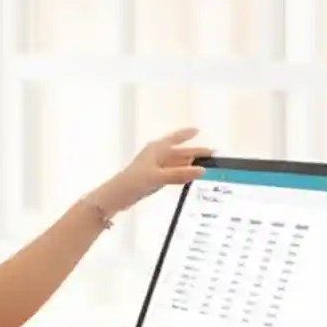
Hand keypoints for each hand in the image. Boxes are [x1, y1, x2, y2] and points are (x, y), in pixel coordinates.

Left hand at [86, 127, 211, 215]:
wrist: (116, 196)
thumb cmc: (135, 181)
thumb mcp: (159, 176)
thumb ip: (180, 174)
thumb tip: (202, 170)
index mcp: (156, 149)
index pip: (174, 139)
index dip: (185, 134)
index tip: (197, 130)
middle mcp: (155, 155)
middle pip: (178, 152)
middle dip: (193, 152)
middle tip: (210, 152)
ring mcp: (153, 167)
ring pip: (174, 163)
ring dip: (187, 163)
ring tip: (202, 165)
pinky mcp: (151, 178)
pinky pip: (170, 173)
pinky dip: (180, 174)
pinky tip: (186, 178)